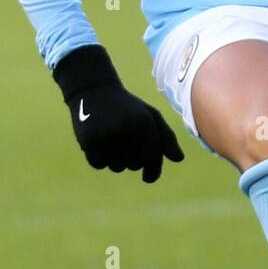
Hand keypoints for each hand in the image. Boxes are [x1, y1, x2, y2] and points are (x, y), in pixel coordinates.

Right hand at [53, 45, 183, 181]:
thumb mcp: (150, 116)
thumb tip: (178, 158)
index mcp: (145, 123)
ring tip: (113, 142)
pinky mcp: (89, 140)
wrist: (94, 91)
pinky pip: (99, 164)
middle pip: (134, 165)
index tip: (148, 178)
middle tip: (125, 143)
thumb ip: (166, 137)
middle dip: (132, 159)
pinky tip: (99, 144)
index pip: (152, 158)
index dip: (153, 172)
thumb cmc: (128, 107)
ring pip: (117, 166)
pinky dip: (100, 159)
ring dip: (116, 160)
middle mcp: (127, 130)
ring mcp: (107, 135)